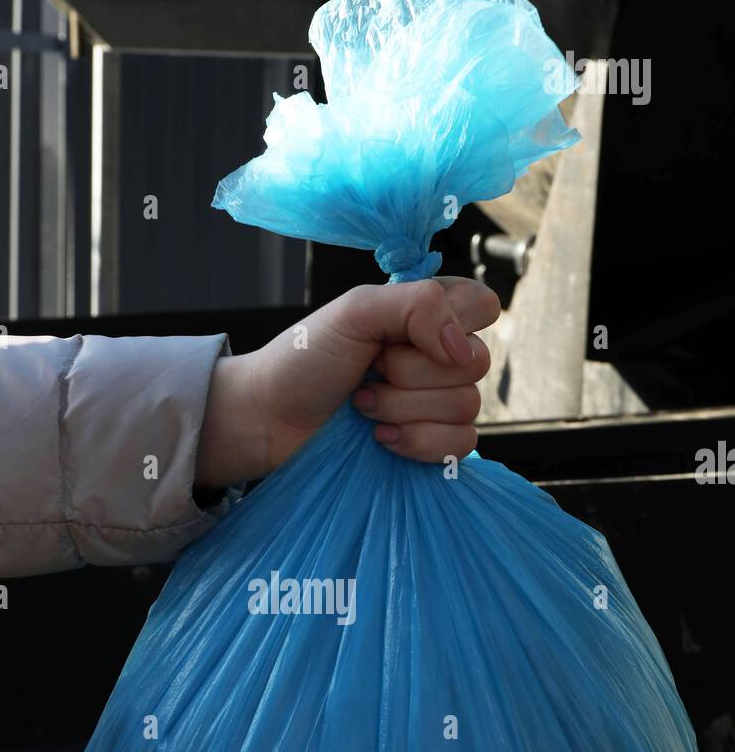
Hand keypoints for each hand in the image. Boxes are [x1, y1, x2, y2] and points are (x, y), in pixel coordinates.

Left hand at [195, 277, 499, 486]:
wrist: (269, 419)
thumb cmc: (304, 361)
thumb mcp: (355, 312)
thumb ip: (419, 306)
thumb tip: (461, 347)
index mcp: (427, 314)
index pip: (483, 306)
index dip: (454, 325)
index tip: (402, 337)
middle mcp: (438, 355)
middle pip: (475, 363)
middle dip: (411, 374)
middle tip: (368, 374)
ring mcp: (436, 403)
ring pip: (467, 407)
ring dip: (404, 409)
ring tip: (362, 407)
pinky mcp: (431, 444)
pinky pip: (462, 445)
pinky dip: (418, 442)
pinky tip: (381, 437)